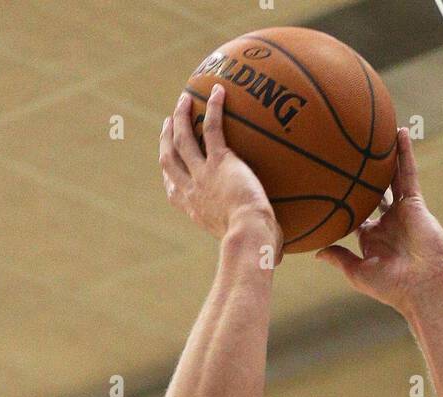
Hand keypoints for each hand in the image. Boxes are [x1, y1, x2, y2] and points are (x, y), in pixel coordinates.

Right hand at [159, 85, 282, 258]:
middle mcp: (192, 189)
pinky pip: (213, 128)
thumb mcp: (249, 247)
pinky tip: (218, 90)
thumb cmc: (253, 247)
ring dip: (181, 117)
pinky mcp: (219, 161)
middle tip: (169, 122)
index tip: (166, 160)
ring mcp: (202, 174)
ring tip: (185, 100)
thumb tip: (276, 260)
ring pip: (183, 138)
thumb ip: (258, 247)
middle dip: (166, 138)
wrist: (249, 235)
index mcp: (194, 209)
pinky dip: (213, 108)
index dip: (167, 172)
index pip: (173, 188)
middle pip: (169, 158)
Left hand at [315, 129, 442, 317]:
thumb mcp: (357, 272)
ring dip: (385, 157)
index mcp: (371, 239)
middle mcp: (386, 223)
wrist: (423, 286)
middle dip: (362, 174)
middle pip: (371, 192)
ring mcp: (401, 212)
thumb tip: (316, 252)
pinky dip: (405, 154)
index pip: (354, 214)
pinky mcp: (415, 205)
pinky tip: (399, 134)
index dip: (342, 199)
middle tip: (348, 151)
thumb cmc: (391, 287)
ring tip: (376, 131)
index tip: (327, 184)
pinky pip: (408, 174)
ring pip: (390, 178)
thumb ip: (339, 258)